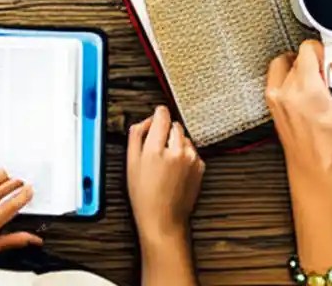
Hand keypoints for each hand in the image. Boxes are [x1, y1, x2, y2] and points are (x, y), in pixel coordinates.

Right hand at [127, 105, 204, 248]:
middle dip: (166, 131)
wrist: (164, 218)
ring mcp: (191, 159)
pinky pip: (193, 151)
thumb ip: (136, 135)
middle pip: (174, 125)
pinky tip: (175, 168)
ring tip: (166, 161)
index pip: (162, 115)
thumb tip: (145, 120)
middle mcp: (176, 151)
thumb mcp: (130, 163)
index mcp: (155, 148)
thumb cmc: (144, 195)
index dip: (158, 113)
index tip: (157, 114)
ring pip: (185, 137)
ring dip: (177, 142)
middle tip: (157, 147)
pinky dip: (185, 154)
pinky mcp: (200, 167)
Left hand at [265, 40, 331, 180]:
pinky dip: (288, 76)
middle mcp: (287, 90)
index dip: (321, 50)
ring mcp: (275, 95)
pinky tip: (302, 88)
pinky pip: (276, 76)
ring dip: (299, 67)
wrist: (310, 161)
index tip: (328, 56)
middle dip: (313, 62)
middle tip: (325, 75)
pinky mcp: (270, 100)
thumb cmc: (327, 142)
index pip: (307, 49)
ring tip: (313, 82)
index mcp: (307, 90)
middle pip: (297, 56)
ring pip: (285, 64)